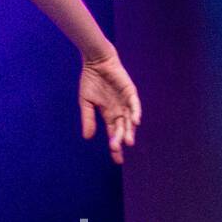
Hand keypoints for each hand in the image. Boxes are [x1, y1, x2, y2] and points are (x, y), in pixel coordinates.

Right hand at [78, 49, 141, 164]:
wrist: (95, 62)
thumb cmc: (90, 80)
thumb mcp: (86, 103)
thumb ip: (88, 119)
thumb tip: (87, 138)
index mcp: (109, 114)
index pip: (113, 134)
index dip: (115, 146)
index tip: (117, 160)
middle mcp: (119, 110)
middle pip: (121, 129)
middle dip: (119, 140)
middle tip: (117, 150)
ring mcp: (125, 102)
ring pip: (129, 120)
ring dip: (129, 130)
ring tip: (128, 142)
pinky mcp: (130, 92)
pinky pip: (134, 104)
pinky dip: (136, 113)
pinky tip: (135, 122)